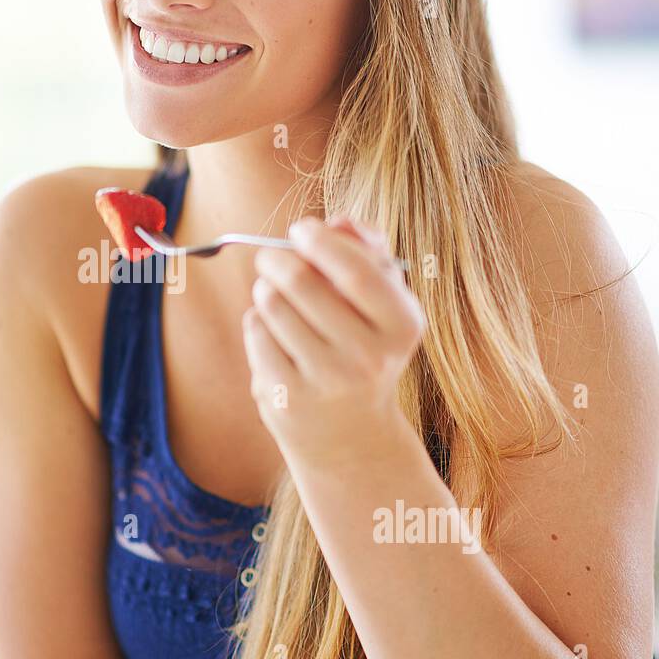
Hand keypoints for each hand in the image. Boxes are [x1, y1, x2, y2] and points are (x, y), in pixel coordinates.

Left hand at [242, 214, 425, 465]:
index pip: (356, 271)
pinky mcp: (287, 397)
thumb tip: (339, 222)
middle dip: (276, 257)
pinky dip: (258, 322)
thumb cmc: (364, 348)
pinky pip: (256, 333)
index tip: (301, 229)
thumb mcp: (383, 305)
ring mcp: (326, 381)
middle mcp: (369, 358)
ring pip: (272, 304)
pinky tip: (274, 333)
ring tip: (275, 296)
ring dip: (266, 289)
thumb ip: (368, 253)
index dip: (320, 241)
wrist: (351, 436)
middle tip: (270, 257)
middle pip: (301, 280)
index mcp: (401, 327)